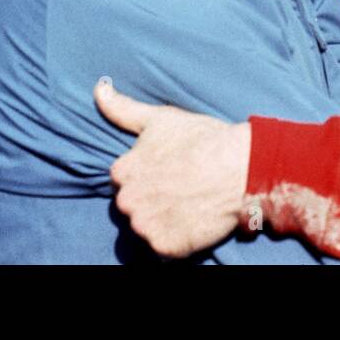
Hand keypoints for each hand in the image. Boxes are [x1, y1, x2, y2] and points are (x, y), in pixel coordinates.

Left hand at [95, 81, 250, 257]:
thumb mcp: (161, 118)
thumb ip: (123, 108)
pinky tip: (192, 222)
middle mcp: (127, 202)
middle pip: (132, 207)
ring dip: (162, 222)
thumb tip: (97, 89)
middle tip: (181, 188)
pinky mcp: (166, 248)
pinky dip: (175, 241)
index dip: (147, 176)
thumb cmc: (203, 139)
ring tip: (188, 205)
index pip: (124, 181)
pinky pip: (163, 250)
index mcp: (122, 172)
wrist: (241, 167)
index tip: (169, 171)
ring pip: (145, 229)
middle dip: (151, 200)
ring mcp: (145, 227)